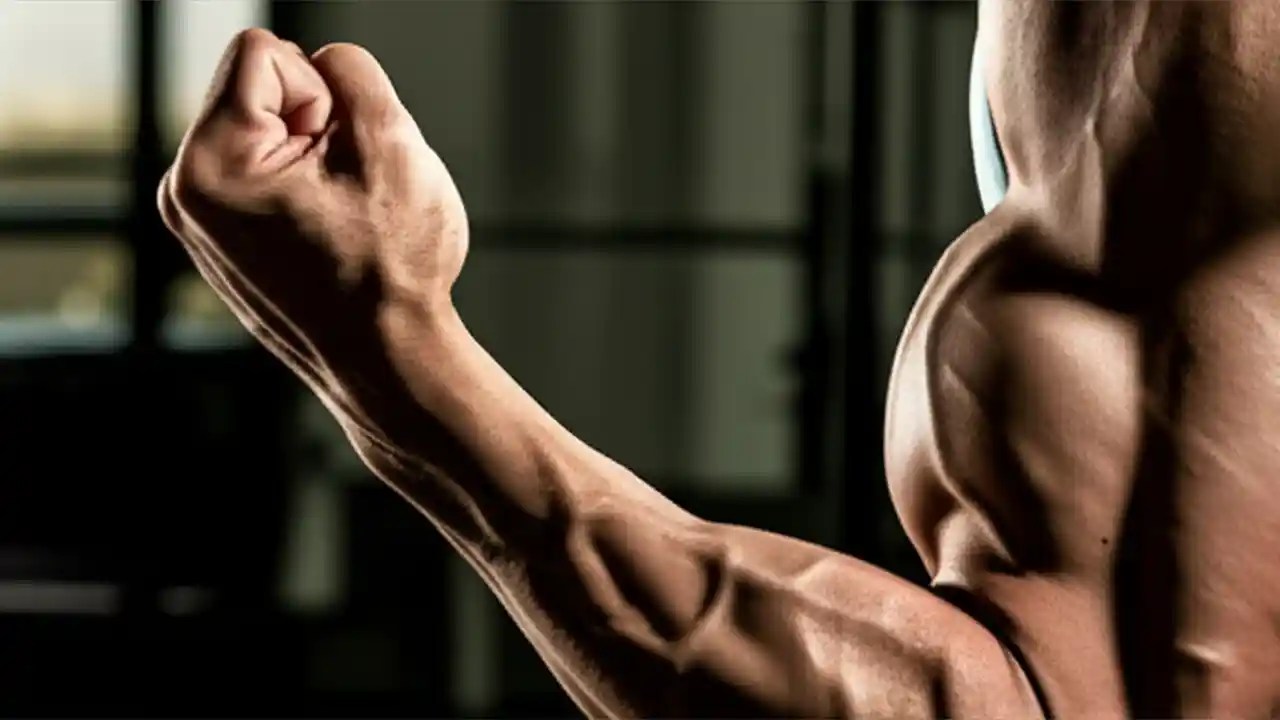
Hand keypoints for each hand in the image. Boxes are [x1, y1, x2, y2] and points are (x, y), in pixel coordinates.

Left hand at [157, 29, 468, 423]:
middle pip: (260, 93)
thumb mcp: (392, 141)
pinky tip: (332, 238)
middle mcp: (185, 193)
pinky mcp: (220, 244)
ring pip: (268, 137)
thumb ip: (352, 71)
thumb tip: (324, 67)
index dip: (324, 94)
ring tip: (344, 219)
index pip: (264, 54)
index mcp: (210, 165)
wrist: (391, 365)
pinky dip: (304, 193)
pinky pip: (265, 180)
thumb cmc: (392, 271)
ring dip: (316, 161)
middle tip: (349, 193)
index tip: (343, 158)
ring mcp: (198, 224)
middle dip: (316, 127)